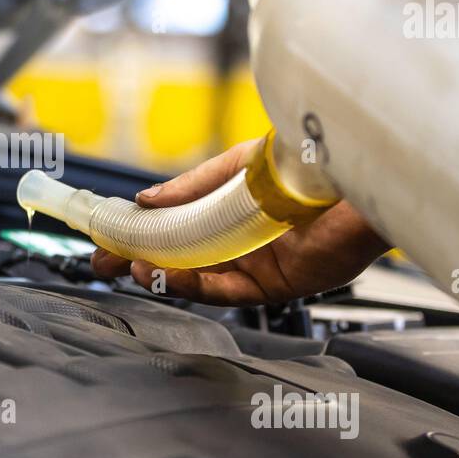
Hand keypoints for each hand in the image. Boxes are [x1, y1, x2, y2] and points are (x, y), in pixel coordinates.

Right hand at [90, 139, 390, 304]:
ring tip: (133, 266)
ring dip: (163, 275)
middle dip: (140, 262)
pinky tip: (168, 276)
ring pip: (199, 278)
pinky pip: (227, 292)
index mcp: (228, 211)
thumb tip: (147, 198)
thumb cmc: (305, 165)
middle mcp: (239, 240)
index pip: (175, 229)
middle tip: (105, 263)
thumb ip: (192, 186)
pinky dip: (195, 286)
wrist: (353, 180)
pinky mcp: (275, 285)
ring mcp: (255, 264)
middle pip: (180, 259)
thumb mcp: (235, 168)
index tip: (108, 237)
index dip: (141, 235)